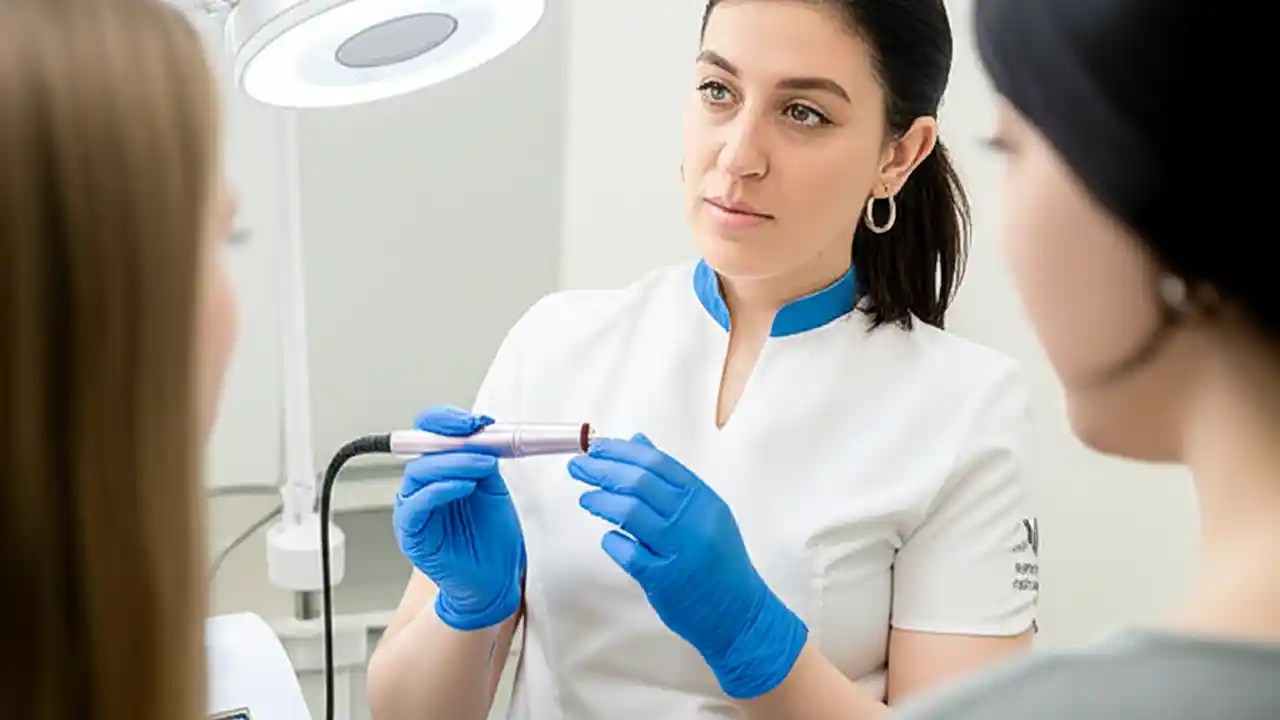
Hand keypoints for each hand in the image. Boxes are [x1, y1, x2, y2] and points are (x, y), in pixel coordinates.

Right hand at [393, 405, 523, 630]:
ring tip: (483, 464)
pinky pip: (417, 505)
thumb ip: (484, 459)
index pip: (430, 433)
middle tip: (480, 435)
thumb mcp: (493, 487)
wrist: (495, 578)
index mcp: (438, 470)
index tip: (477, 420)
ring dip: (453, 463)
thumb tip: (484, 431)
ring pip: (420, 473)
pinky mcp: (412, 533)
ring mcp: (413, 509)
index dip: (447, 420)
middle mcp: (421, 485)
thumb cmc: (492, 536)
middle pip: (422, 448)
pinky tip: (465, 487)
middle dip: (452, 438)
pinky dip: (440, 491)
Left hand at [567, 434, 807, 698]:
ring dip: (601, 501)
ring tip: (586, 498)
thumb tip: (637, 442)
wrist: (739, 613)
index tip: (595, 447)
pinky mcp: (664, 580)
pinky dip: (613, 541)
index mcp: (703, 499)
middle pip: (639, 483)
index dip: (621, 451)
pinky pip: (628, 553)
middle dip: (603, 470)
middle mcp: (693, 520)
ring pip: (630, 512)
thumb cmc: (718, 560)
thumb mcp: (704, 513)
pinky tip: (609, 537)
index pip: (657, 463)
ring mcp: (679, 550)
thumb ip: (670, 480)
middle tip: (578, 467)